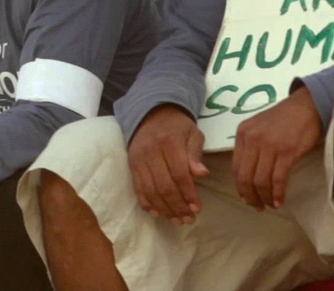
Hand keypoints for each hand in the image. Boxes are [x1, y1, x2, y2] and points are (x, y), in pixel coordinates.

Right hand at [126, 105, 208, 224]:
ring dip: (164, 209)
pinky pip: (137, 188)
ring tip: (177, 220)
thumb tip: (202, 174)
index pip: (179, 173)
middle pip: (164, 186)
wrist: (151, 113)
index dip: (188, 194)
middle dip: (177, 206)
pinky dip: (146, 203)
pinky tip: (157, 213)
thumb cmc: (177, 126)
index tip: (197, 209)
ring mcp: (138, 160)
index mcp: (169, 142)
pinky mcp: (131, 165)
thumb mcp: (193, 133)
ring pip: (150, 191)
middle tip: (188, 219)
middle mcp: (151, 152)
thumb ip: (196, 153)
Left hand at [231, 87, 322, 209]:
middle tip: (257, 207)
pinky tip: (280, 201)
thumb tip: (249, 174)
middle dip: (250, 196)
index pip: (236, 167)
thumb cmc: (286, 118)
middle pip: (245, 177)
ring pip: (261, 180)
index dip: (240, 186)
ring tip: (270, 205)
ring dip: (265, 197)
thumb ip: (252, 146)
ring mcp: (269, 145)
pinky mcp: (287, 151)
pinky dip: (278, 193)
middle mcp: (252, 139)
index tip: (246, 197)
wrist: (308, 105)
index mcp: (243, 133)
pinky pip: (278, 179)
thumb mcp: (260, 127)